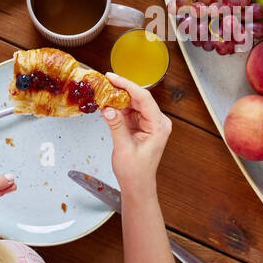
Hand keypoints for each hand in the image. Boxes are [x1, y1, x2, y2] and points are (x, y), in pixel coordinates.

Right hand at [101, 72, 170, 189]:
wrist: (137, 185)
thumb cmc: (136, 172)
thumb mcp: (124, 148)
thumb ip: (116, 126)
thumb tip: (108, 108)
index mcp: (159, 126)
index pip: (144, 98)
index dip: (127, 85)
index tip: (113, 77)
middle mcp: (157, 122)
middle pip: (139, 98)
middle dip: (121, 90)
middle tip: (104, 83)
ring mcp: (149, 123)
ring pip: (133, 103)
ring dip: (118, 98)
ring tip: (103, 93)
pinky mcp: (141, 126)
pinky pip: (129, 111)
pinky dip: (118, 107)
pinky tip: (107, 104)